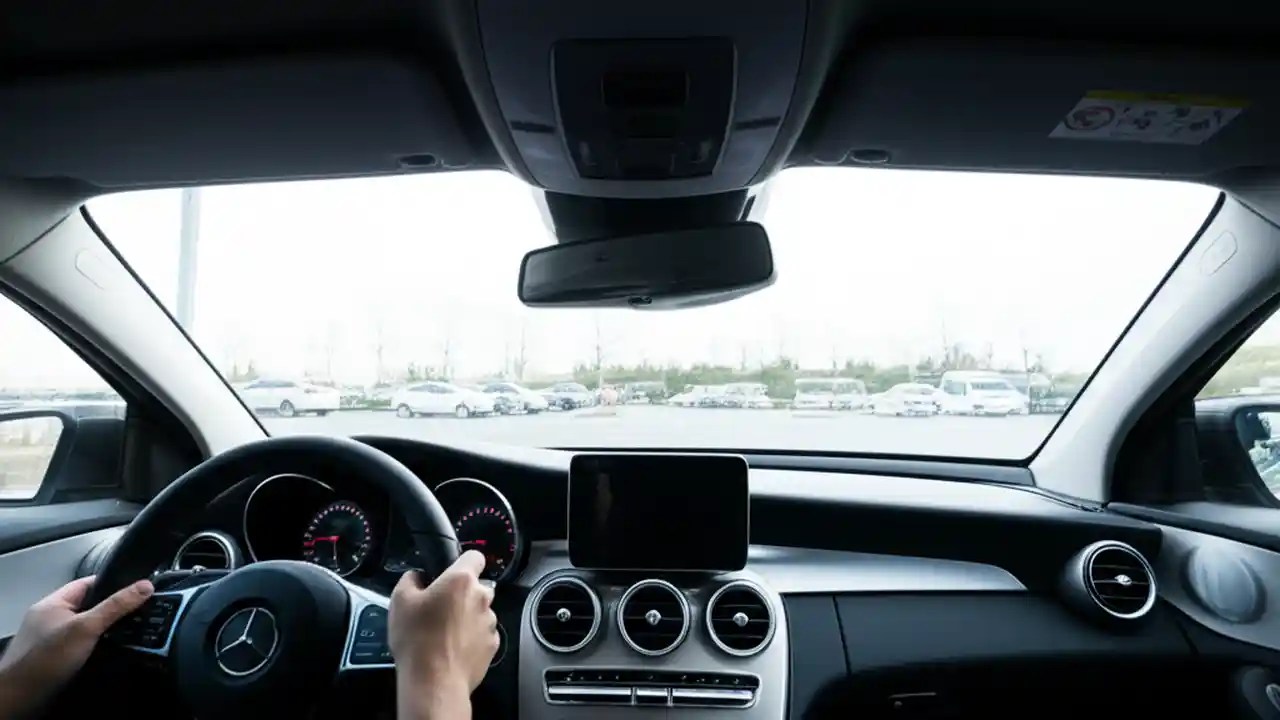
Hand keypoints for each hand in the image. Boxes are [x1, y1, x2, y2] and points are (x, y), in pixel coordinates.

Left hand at [0, 576, 152, 717]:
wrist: (20, 697)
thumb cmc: (47, 657)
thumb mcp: (86, 627)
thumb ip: (115, 606)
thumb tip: (146, 586)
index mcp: (53, 602)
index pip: (88, 583)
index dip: (114, 583)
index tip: (138, 589)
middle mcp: (50, 618)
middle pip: (89, 606)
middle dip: (112, 610)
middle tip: (139, 612)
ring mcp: (51, 639)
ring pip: (86, 628)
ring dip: (104, 631)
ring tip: (130, 632)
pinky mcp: (55, 658)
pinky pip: (81, 645)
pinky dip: (95, 647)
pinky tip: (110, 652)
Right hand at [390, 551, 497, 719]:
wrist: (434, 682)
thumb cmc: (417, 640)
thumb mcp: (400, 601)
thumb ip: (410, 579)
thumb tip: (416, 577)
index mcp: (461, 580)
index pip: (474, 556)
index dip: (462, 562)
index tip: (451, 572)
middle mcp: (482, 598)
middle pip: (476, 586)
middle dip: (460, 594)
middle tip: (438, 608)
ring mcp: (490, 622)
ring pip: (479, 611)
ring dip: (466, 617)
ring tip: (443, 632)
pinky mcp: (493, 645)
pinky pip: (482, 634)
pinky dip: (471, 638)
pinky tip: (452, 648)